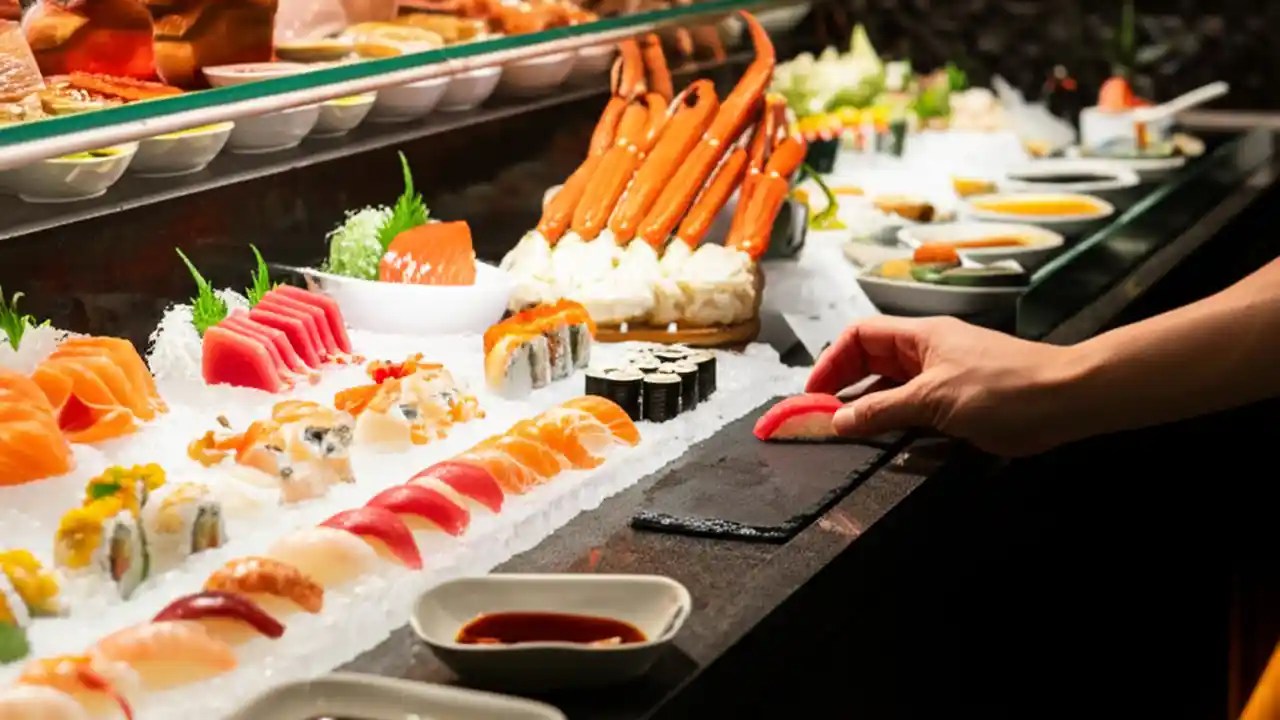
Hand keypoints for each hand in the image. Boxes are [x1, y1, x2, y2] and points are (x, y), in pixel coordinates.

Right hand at [806, 316, 1085, 456]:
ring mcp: (944, 378)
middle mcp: (928, 353)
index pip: (860, 336)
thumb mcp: (934, 399)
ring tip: (847, 434)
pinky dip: (895, 423)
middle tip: (823, 418)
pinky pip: (914, 410)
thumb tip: (838, 420)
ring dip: (869, 409)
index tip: (814, 394)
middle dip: (844, 387)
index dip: (832, 361)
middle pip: (871, 362)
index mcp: (920, 336)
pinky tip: (886, 442)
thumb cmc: (1004, 388)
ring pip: (891, 388)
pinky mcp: (959, 404)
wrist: (1066, 400)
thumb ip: (883, 409)